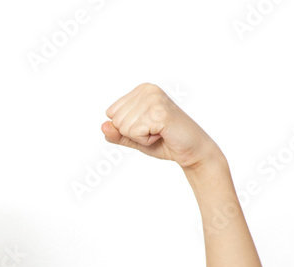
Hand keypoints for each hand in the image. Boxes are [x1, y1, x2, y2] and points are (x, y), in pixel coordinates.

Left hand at [102, 83, 222, 170]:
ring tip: (159, 132)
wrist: (191, 149)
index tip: (147, 126)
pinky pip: (134, 133)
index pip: (111, 113)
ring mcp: (154, 99)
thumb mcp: (134, 138)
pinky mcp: (159, 112)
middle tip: (154, 130)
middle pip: (116, 120)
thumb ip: (117, 133)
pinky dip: (146, 141)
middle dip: (132, 133)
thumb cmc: (164, 141)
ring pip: (124, 127)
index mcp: (141, 90)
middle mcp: (148, 90)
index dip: (126, 127)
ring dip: (140, 137)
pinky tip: (162, 134)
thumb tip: (103, 126)